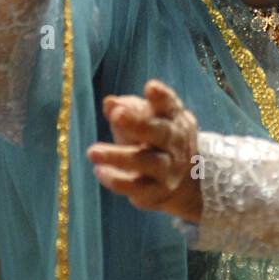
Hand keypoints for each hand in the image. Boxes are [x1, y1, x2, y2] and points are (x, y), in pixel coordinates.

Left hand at [87, 80, 202, 223]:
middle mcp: (176, 143)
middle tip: (117, 115)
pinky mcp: (158, 192)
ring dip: (119, 156)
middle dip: (139, 123)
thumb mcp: (145, 121)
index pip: (170, 105)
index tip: (150, 87)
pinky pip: (137, 187)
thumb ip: (128, 109)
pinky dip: (117, 180)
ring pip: (147, 162)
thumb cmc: (156, 141)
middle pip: (161, 133)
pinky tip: (100, 171)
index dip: (161, 97)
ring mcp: (169, 169)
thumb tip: (110, 103)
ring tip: (92, 151)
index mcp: (174, 119)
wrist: (186, 182)